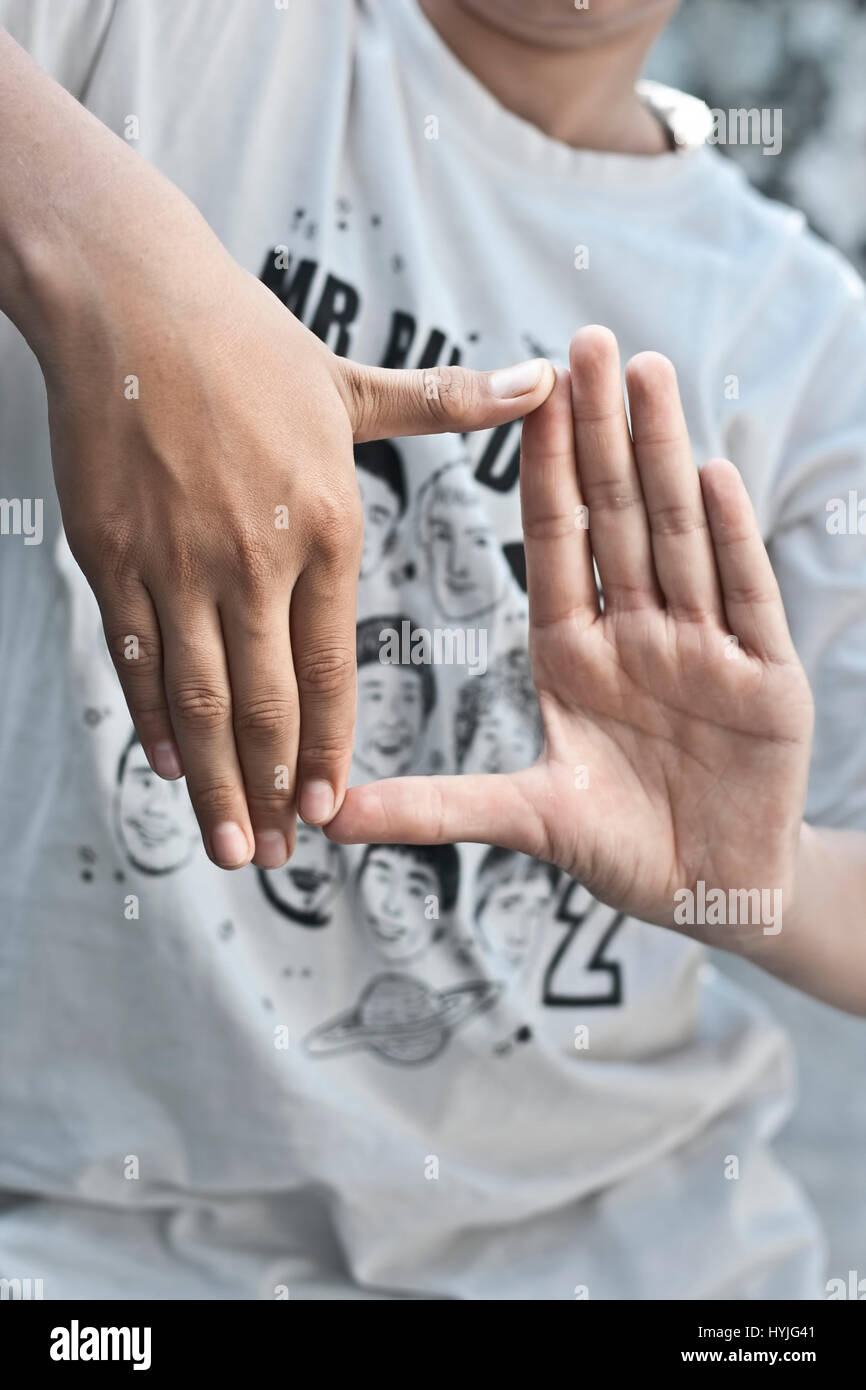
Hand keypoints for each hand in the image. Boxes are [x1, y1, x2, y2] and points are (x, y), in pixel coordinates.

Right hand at [37, 175, 553, 869]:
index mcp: (327, 526)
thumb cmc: (250, 342)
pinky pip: (136, 658)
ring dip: (215, 782)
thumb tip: (541, 384)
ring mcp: (177, 563)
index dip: (329, 746)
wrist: (129, 297)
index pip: (332, 666)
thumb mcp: (354, 384)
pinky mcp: (113, 556)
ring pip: (198, 698)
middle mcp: (254, 558)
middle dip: (273, 790)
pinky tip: (166, 767)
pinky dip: (151, 719)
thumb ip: (448, 405)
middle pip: (264, 703)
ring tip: (230, 846)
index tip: (331, 812)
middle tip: (281, 860)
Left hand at [327, 326, 814, 941]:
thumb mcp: (526, 819)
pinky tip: (711, 473)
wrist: (716, 893)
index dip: (544, 468)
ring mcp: (705, 649)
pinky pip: (745, 598)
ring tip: (647, 374)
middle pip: (619, 516)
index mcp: (574, 654)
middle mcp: (639, 634)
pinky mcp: (766, 679)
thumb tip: (330, 816)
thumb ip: (435, 808)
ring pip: (680, 535)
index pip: (558, 541)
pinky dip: (731, 540)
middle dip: (603, 431)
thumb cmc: (621, 850)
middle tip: (587, 342)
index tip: (528, 393)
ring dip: (663, 455)